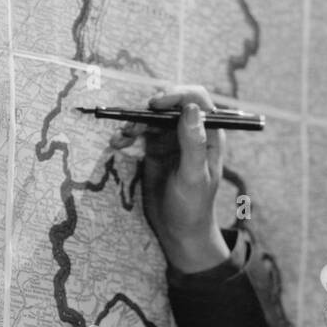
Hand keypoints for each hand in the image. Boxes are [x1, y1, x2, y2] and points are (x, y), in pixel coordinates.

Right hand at [113, 84, 230, 271]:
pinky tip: (118, 143)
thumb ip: (193, 144)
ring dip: (134, 122)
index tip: (156, 104)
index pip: (196, 100)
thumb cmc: (193, 207)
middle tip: (134, 124)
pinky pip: (140, 132)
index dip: (177, 95)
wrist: (179, 231)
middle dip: (149, 110)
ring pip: (151, 117)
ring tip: (122, 137)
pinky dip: (127, 134)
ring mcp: (172, 139)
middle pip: (170, 104)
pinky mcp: (155, 149)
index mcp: (209, 134)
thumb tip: (190, 109)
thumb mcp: (194, 177)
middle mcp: (190, 132)